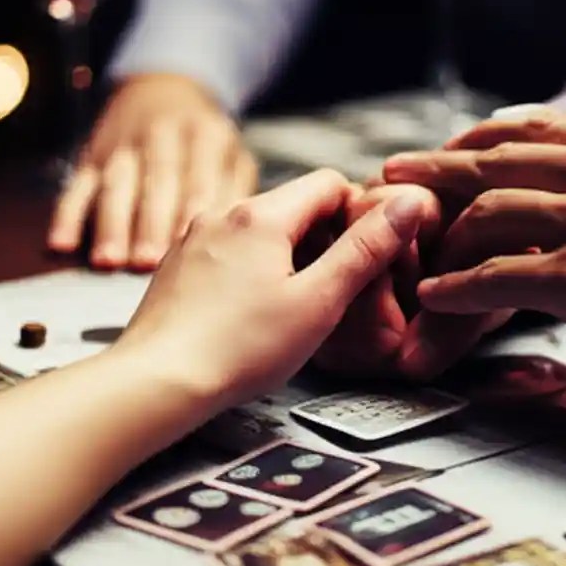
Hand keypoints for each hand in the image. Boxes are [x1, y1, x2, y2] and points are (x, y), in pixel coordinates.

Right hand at [47, 74, 258, 271]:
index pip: (199, 177)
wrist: (162, 89)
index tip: (191, 245)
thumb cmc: (205, 140)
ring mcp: (122, 144)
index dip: (191, 211)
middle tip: (147, 263)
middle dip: (148, 223)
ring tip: (109, 261)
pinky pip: (76, 186)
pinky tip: (60, 244)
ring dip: (109, 224)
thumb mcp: (232, 153)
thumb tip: (244, 236)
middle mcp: (162, 135)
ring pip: (115, 185)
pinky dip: (66, 216)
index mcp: (204, 134)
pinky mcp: (92, 155)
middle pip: (155, 181)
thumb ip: (236, 191)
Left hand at [121, 169, 427, 406]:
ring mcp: (194, 238)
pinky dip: (252, 274)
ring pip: (261, 233)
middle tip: (336, 292)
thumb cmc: (235, 350)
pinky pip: (230, 254)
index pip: (329, 184)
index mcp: (260, 215)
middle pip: (294, 208)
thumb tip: (407, 206)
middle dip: (324, 242)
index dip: (358, 216)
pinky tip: (253, 317)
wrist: (157, 382)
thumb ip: (365, 250)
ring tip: (295, 311)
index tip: (365, 256)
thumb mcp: (318, 301)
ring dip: (288, 260)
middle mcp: (222, 214)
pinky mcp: (178, 266)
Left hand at [395, 109, 565, 392]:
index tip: (451, 146)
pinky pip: (498, 276)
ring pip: (488, 213)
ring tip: (419, 254)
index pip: (536, 127)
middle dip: (436, 168)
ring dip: (445, 237)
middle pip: (496, 159)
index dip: (481, 136)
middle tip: (395, 175)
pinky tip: (438, 297)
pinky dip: (458, 288)